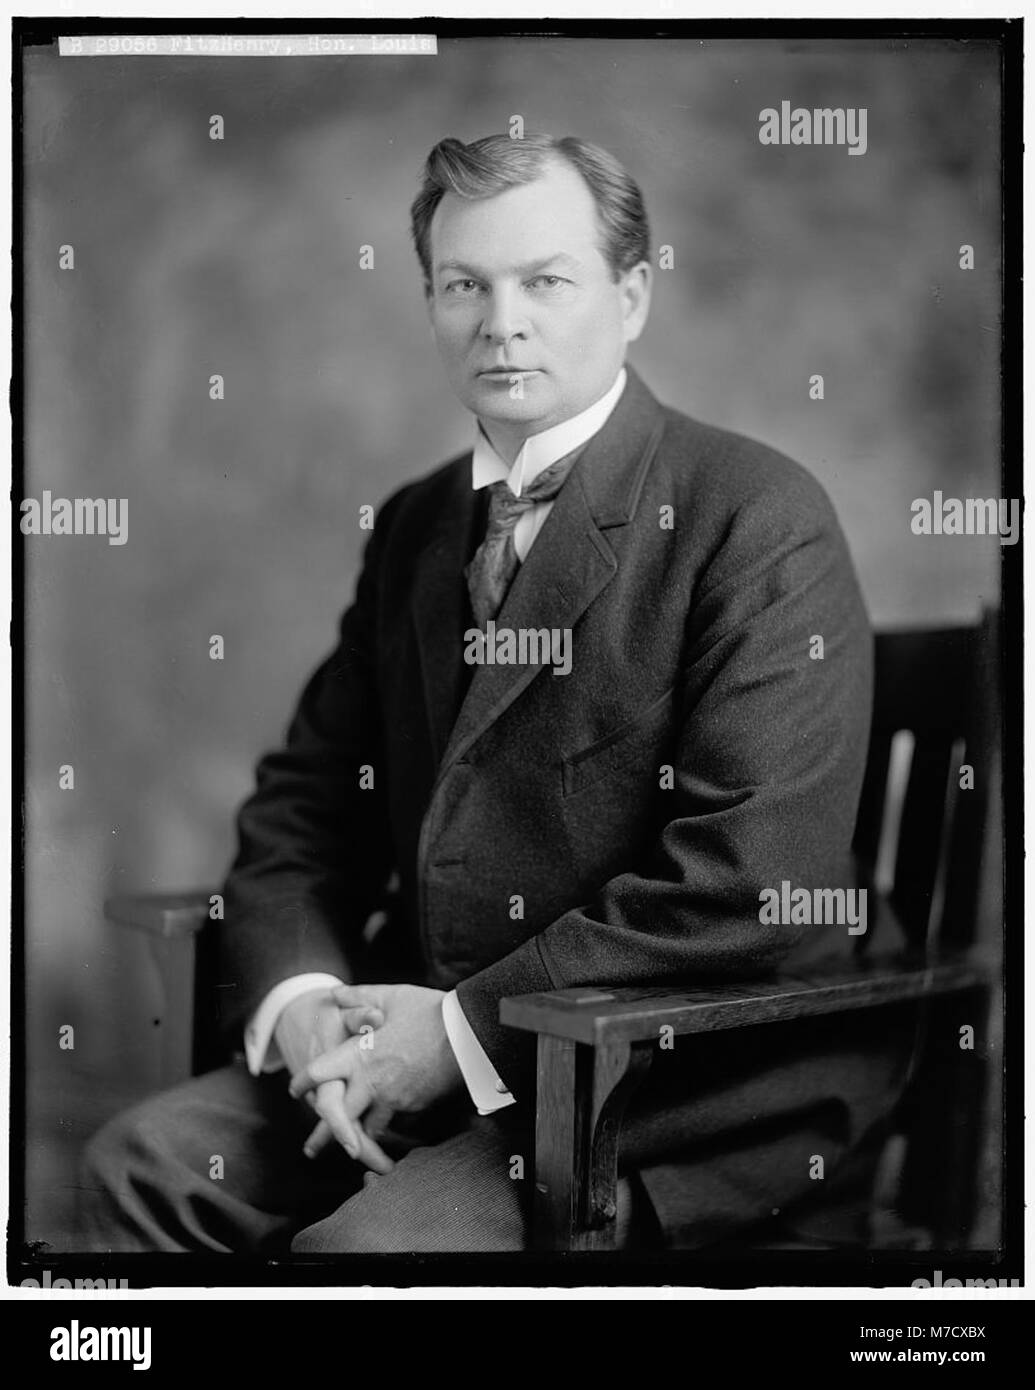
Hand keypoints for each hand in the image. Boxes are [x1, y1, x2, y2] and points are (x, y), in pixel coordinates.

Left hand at [287, 984, 463, 1170]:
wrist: (469, 1034)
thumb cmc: (429, 1011)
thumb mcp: (392, 997)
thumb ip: (359, 996)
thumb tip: (334, 993)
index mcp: (360, 1054)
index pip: (320, 1073)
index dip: (303, 1082)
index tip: (295, 1089)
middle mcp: (372, 1081)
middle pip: (339, 1115)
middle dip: (323, 1133)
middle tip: (310, 1148)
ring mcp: (394, 1097)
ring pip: (367, 1127)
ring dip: (357, 1137)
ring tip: (349, 1149)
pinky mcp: (414, 1105)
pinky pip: (394, 1123)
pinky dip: (386, 1129)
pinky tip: (384, 1134)